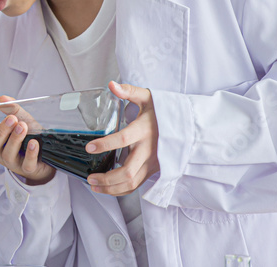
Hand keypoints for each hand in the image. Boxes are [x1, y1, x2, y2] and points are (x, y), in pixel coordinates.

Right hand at [0, 95, 54, 185]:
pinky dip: (30, 153)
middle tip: (11, 119)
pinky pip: (27, 164)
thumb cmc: (28, 135)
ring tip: (23, 126)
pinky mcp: (28, 169)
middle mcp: (0, 154)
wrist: (47, 152)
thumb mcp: (21, 119)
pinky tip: (34, 143)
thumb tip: (3, 99)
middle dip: (1, 132)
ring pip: (8, 154)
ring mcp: (13, 163)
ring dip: (15, 139)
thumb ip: (12, 109)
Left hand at [86, 81, 159, 195]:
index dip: (105, 145)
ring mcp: (152, 162)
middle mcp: (148, 150)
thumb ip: (129, 91)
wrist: (187, 125)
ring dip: (112, 188)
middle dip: (106, 178)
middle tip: (90, 178)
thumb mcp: (148, 97)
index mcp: (144, 131)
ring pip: (132, 182)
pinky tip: (109, 189)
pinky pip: (138, 184)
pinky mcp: (154, 170)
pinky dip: (122, 190)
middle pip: (127, 171)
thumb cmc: (163, 111)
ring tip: (95, 186)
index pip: (123, 140)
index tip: (89, 148)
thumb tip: (112, 84)